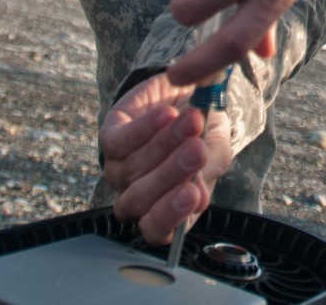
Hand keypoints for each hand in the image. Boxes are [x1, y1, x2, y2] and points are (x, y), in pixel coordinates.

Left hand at [99, 73, 232, 244]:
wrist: (184, 94)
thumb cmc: (202, 130)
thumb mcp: (215, 148)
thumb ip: (210, 167)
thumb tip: (198, 194)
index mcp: (166, 209)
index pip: (158, 230)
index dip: (171, 216)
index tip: (194, 194)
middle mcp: (138, 195)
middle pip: (139, 200)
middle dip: (169, 175)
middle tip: (197, 150)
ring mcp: (120, 169)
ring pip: (132, 167)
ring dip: (165, 142)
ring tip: (192, 120)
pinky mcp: (110, 139)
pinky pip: (119, 141)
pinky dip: (145, 128)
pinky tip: (167, 113)